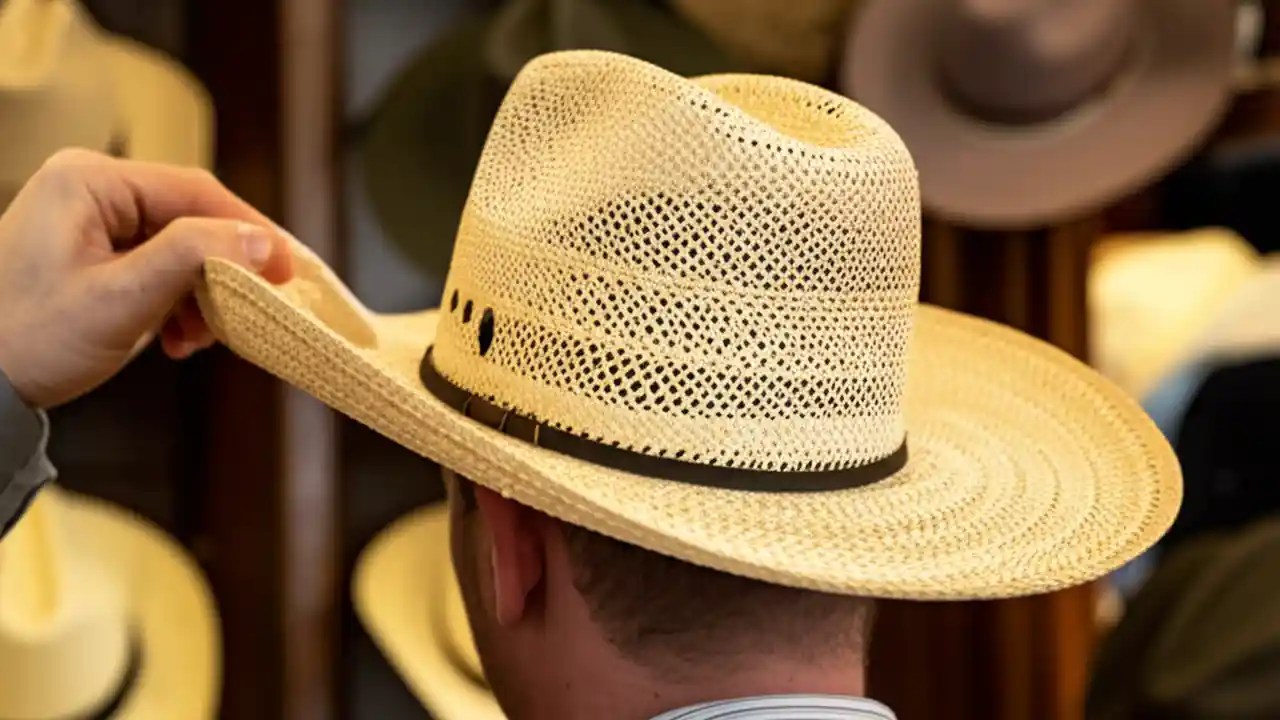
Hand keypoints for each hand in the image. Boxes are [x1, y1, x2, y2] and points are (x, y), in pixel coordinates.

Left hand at [0, 149, 293, 407]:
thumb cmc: (31, 338)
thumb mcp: (122, 298)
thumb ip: (193, 256)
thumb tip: (263, 242)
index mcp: (89, 180)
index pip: (196, 191)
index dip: (250, 230)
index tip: (288, 270)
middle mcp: (88, 186)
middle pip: (191, 217)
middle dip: (225, 269)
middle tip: (256, 306)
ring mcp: (88, 218)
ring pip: (180, 244)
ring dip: (203, 292)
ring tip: (202, 337)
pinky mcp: (90, 250)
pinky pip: (157, 264)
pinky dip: (179, 301)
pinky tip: (179, 337)